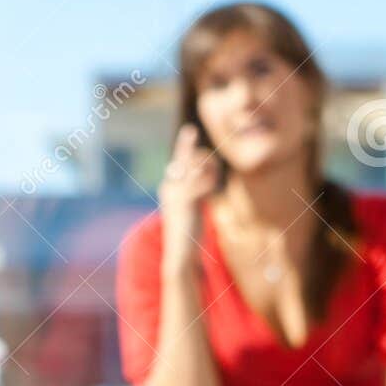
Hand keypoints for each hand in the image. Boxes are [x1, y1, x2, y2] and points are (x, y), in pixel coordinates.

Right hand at [158, 123, 219, 246]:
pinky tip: (215, 188)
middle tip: (216, 171)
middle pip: (188, 160)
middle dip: (205, 160)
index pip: (178, 160)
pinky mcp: (184, 202)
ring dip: (210, 171)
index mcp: (169, 186)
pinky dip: (210, 182)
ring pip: (196, 169)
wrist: (179, 254)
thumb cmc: (188, 232)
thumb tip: (206, 177)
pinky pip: (201, 183)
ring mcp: (175, 193)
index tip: (190, 131)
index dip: (184, 145)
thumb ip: (197, 191)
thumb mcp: (193, 207)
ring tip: (215, 182)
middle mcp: (169, 186)